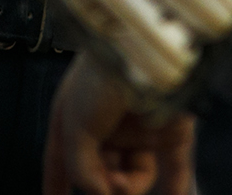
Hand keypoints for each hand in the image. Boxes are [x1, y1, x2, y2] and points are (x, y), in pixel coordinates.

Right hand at [45, 56, 195, 194]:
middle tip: (110, 185)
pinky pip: (175, 166)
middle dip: (103, 186)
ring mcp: (139, 126)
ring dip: (132, 182)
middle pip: (102, 171)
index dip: (56, 182)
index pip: (62, 159)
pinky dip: (175, 186)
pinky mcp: (171, 127)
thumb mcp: (76, 128)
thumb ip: (82, 170)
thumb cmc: (100, 78)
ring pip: (136, 173)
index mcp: (75, 117)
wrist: (142, 51)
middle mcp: (107, 123)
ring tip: (126, 181)